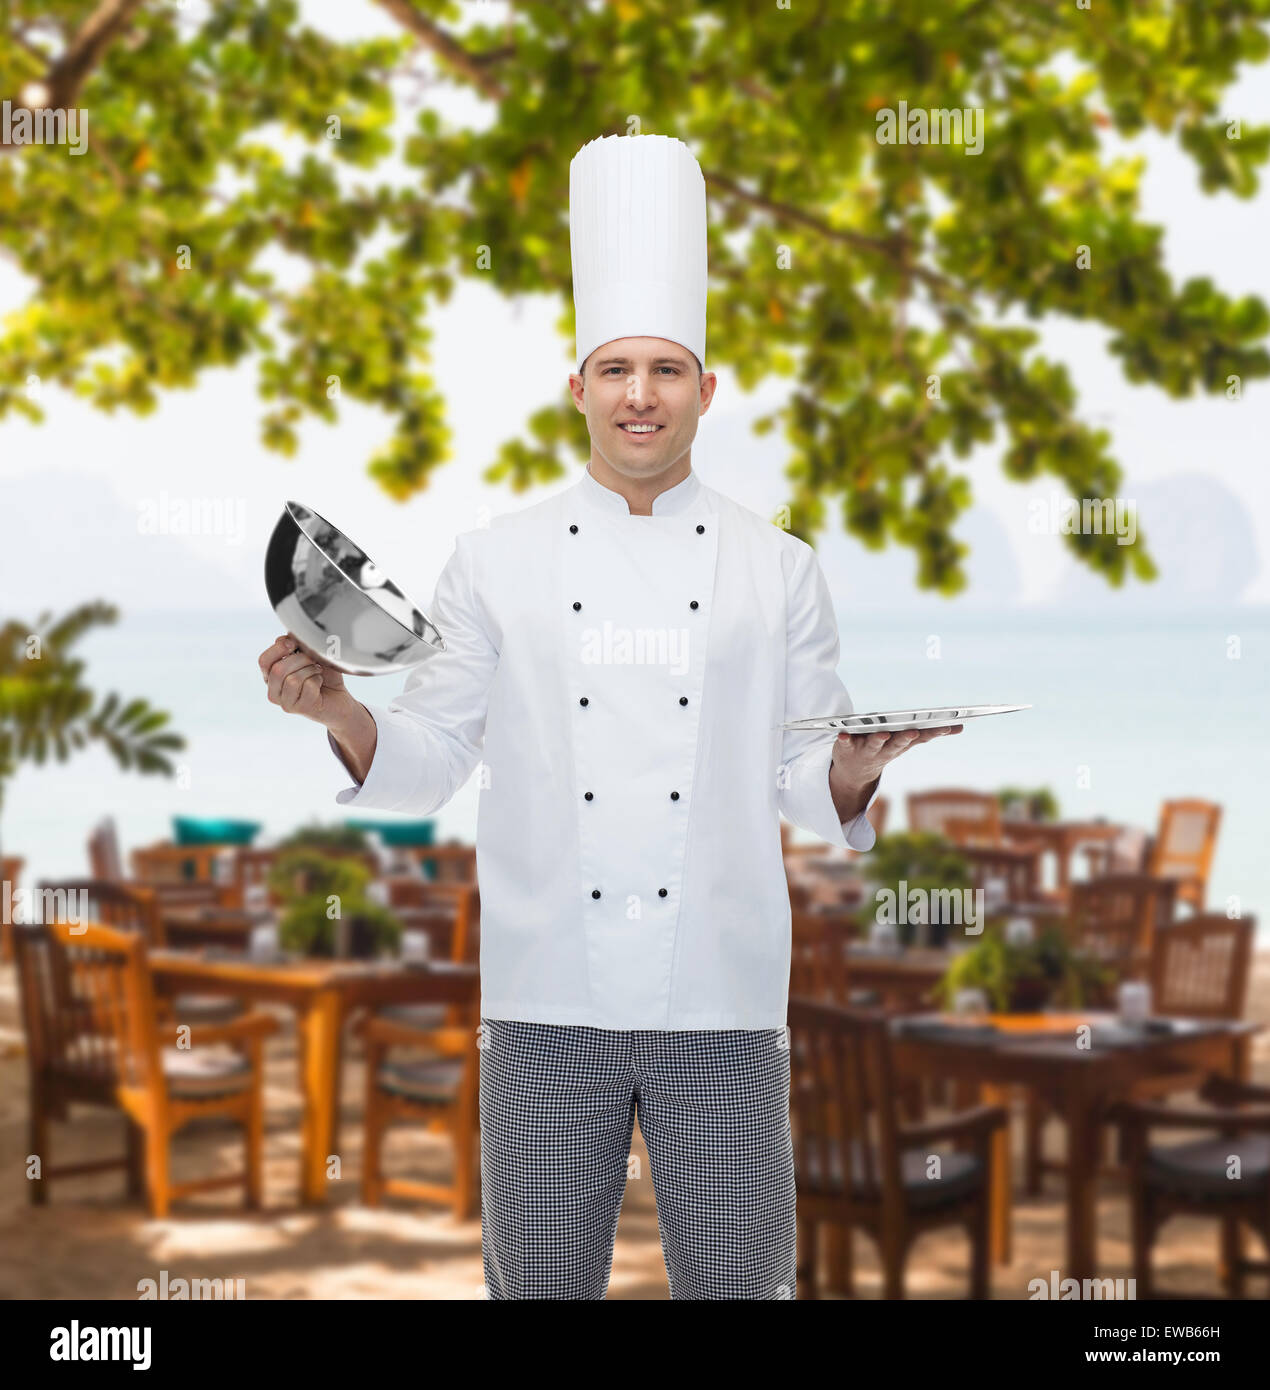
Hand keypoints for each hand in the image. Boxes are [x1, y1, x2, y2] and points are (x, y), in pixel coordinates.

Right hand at [257, 633, 351, 726]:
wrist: (340, 699)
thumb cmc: (323, 677)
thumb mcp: (308, 656)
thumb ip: (294, 647)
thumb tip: (284, 639)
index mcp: (271, 677)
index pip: (264, 661)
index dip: (278, 649)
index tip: (294, 644)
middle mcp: (274, 692)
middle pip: (278, 670)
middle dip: (299, 659)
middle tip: (313, 659)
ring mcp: (285, 703)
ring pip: (292, 680)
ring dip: (310, 670)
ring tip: (318, 671)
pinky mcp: (300, 709)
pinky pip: (308, 687)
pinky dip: (318, 680)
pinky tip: (320, 683)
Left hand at [829, 724, 963, 817]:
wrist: (855, 773)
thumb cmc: (885, 749)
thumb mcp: (907, 742)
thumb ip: (930, 733)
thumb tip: (961, 727)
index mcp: (901, 745)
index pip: (919, 738)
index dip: (932, 732)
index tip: (946, 725)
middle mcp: (885, 749)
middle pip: (897, 743)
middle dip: (905, 738)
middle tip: (913, 732)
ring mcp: (866, 749)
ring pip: (874, 744)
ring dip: (878, 739)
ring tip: (882, 733)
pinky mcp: (847, 748)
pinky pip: (845, 743)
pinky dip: (844, 740)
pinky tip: (842, 735)